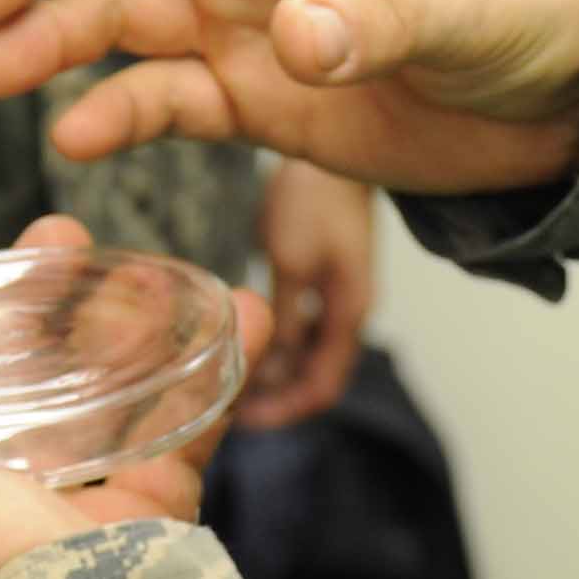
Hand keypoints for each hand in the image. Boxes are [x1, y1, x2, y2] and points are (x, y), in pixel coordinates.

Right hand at [0, 0, 578, 198]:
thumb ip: (381, 14)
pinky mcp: (254, 94)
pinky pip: (161, 97)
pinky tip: (74, 136)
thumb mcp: (465, 0)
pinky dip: (114, 112)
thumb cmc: (531, 5)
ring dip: (46, 37)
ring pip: (114, 11)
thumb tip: (297, 40)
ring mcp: (241, 15)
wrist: (572, 97)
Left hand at [0, 223, 263, 578]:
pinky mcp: (155, 515)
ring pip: (98, 387)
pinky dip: (215, 364)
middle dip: (28, 295)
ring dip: (121, 316)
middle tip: (54, 236)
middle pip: (9, 372)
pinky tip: (235, 309)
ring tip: (140, 262)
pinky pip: (189, 422)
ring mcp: (78, 508)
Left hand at [239, 161, 377, 429]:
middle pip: (316, 376)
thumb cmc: (315, 200)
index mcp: (350, 314)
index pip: (323, 387)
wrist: (330, 156)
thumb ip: (284, 315)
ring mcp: (338, 296)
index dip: (286, 410)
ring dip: (274, 372)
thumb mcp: (293, 260)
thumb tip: (265, 363)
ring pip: (307, 354)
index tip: (245, 422)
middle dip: (276, 397)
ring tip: (230, 379)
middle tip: (228, 409)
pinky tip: (242, 340)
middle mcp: (349, 313)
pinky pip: (301, 327)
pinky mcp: (323, 278)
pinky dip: (276, 343)